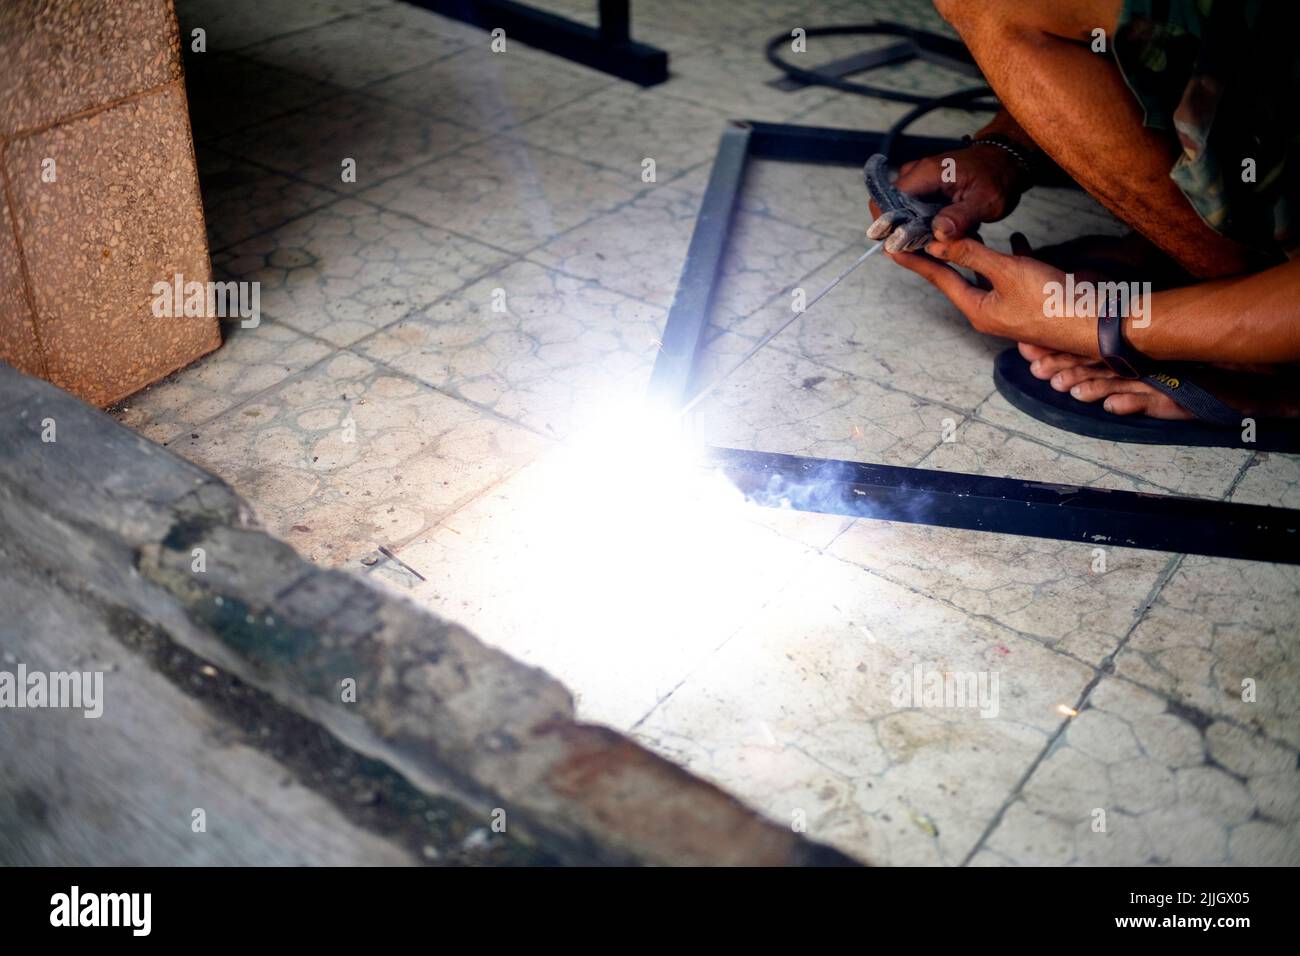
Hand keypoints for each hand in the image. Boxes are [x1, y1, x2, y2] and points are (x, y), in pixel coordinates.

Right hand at [869, 143, 1029, 242]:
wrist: (1005, 162)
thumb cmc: (997, 177)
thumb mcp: (986, 200)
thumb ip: (961, 217)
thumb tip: (938, 233)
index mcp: (925, 174)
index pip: (885, 202)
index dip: (890, 228)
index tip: (907, 246)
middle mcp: (914, 175)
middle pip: (890, 212)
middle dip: (907, 236)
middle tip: (933, 247)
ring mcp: (917, 182)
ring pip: (901, 216)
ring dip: (919, 234)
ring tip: (946, 239)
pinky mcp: (922, 191)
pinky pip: (912, 214)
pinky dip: (926, 228)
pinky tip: (947, 233)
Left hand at [891, 234, 1096, 356]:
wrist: (1098, 322)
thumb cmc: (1053, 302)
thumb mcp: (1007, 272)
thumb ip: (972, 255)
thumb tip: (937, 244)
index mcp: (977, 310)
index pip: (939, 280)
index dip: (917, 261)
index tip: (893, 248)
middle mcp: (989, 312)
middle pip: (958, 277)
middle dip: (942, 255)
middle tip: (921, 235)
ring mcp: (1010, 307)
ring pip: (985, 275)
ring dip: (975, 252)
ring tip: (959, 231)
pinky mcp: (1030, 299)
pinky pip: (1012, 275)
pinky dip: (1011, 256)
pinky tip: (1016, 240)